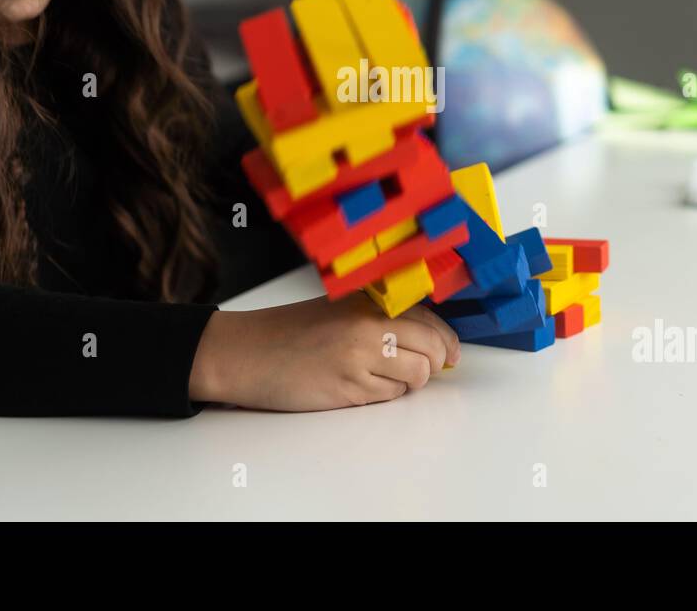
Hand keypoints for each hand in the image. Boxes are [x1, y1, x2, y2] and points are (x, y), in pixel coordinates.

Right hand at [189, 293, 461, 410]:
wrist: (245, 351)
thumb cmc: (288, 333)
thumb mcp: (339, 309)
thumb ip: (381, 318)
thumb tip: (431, 341)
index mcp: (368, 299)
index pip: (430, 320)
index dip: (447, 342)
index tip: (451, 354)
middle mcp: (370, 322)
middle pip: (433, 349)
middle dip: (436, 365)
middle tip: (426, 371)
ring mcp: (361, 355)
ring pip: (417, 376)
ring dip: (408, 384)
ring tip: (381, 380)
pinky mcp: (350, 386)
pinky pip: (390, 396)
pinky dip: (385, 396)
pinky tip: (360, 387)